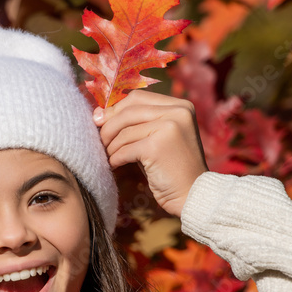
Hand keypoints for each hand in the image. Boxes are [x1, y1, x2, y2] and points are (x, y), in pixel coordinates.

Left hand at [94, 90, 207, 216]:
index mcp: (180, 106)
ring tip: (108, 156)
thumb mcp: (158, 137)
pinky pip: (125, 149)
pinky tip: (114, 165)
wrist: (193, 194)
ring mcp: (169, 128)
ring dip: (111, 146)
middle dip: (108, 127)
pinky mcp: (157, 147)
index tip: (99, 121)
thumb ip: (137, 123)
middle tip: (99, 141)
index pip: (138, 98)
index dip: (115, 108)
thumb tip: (98, 113)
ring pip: (124, 132)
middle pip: (128, 112)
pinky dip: (115, 158)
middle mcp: (178, 112)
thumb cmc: (170, 167)